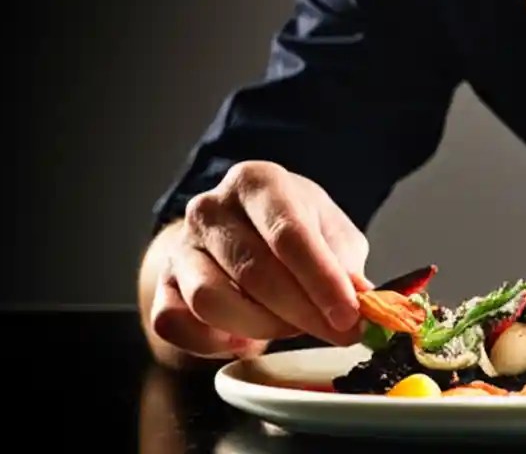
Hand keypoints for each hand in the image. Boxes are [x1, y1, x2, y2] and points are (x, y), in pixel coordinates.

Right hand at [148, 160, 372, 359]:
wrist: (242, 229)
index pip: (288, 233)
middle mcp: (210, 208)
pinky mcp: (162, 285)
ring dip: (261, 327)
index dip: (322, 280)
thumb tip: (363, 300)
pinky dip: (212, 344)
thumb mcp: (332, 234)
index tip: (349, 314)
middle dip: (302, 312)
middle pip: (253, 271)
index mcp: (257, 182)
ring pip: (210, 300)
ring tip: (293, 327)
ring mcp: (180, 246)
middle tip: (339, 333)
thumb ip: (346, 265)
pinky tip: (246, 340)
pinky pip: (174, 324)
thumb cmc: (294, 229)